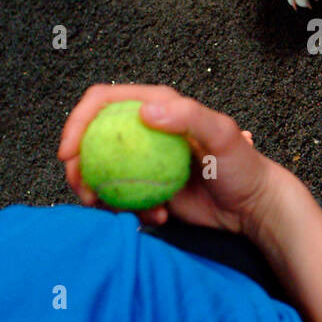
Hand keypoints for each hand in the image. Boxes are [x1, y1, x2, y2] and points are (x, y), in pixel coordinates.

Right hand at [58, 83, 285, 234]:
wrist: (252, 206)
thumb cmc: (243, 166)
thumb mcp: (223, 135)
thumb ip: (188, 116)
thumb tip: (144, 112)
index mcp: (158, 106)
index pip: (103, 102)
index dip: (77, 122)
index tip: (69, 154)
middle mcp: (145, 129)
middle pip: (91, 138)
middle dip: (77, 165)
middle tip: (83, 191)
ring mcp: (143, 160)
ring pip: (100, 172)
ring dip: (100, 194)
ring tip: (117, 210)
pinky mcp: (146, 187)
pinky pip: (121, 198)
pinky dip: (129, 212)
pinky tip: (156, 219)